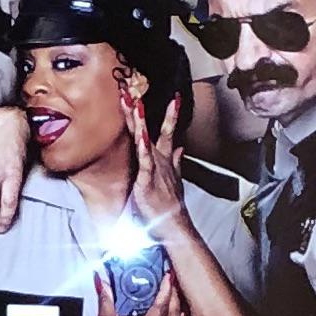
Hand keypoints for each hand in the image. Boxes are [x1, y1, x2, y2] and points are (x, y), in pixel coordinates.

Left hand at [128, 92, 191, 231]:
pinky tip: (141, 135)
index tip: (173, 96)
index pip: (165, 130)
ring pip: (145, 140)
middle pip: (150, 129)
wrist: (174, 225)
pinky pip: (144, 161)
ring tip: (135, 103)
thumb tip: (180, 147)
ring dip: (140, 122)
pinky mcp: (147, 180)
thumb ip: (176, 161)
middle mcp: (159, 160)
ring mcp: (154, 169)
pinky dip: (143, 147)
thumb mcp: (173, 179)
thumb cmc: (171, 205)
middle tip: (135, 89)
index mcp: (163, 160)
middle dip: (141, 109)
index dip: (169, 113)